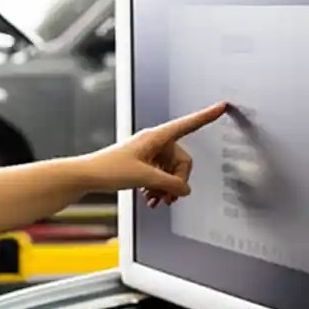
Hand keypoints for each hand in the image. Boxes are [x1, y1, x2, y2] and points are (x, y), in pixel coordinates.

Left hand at [77, 101, 228, 206]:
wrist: (86, 176)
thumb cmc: (109, 169)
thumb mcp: (145, 178)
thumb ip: (170, 184)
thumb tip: (185, 190)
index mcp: (156, 137)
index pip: (187, 125)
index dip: (205, 116)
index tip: (222, 106)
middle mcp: (154, 143)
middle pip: (182, 162)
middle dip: (177, 182)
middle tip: (168, 198)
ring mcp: (148, 154)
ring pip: (170, 172)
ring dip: (166, 189)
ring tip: (156, 202)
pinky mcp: (141, 164)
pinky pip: (159, 176)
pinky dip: (157, 189)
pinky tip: (150, 201)